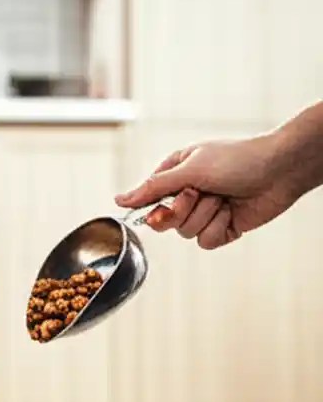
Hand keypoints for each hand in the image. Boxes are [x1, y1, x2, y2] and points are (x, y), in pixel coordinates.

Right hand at [115, 135, 301, 249]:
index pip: (147, 200)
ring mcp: (204, 213)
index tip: (161, 204)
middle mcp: (187, 195)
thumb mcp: (190, 168)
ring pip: (185, 233)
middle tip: (200, 194)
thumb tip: (120, 200)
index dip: (153, 206)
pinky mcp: (222, 229)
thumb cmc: (237, 159)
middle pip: (164, 222)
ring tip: (223, 198)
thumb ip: (153, 187)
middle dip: (183, 210)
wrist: (280, 170)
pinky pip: (206, 242)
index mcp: (175, 176)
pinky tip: (232, 211)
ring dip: (206, 215)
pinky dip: (219, 227)